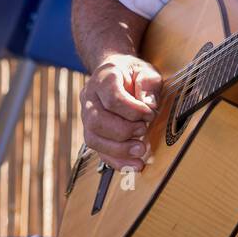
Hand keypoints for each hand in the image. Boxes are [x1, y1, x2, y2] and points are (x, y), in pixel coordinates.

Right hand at [79, 53, 161, 171]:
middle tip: (143, 130)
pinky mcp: (92, 133)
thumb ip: (149, 85)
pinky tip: (134, 165)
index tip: (150, 114)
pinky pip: (99, 152)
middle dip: (123, 131)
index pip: (111, 98)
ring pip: (93, 139)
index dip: (132, 110)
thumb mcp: (146, 71)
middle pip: (97, 121)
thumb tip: (149, 105)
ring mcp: (87, 116)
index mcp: (103, 78)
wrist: (115, 72)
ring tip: (141, 150)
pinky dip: (117, 162)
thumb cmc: (131, 73)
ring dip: (119, 149)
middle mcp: (89, 97)